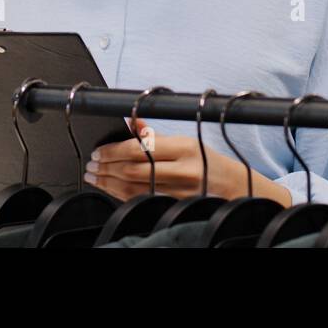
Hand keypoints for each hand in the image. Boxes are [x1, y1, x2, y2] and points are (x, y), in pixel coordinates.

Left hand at [82, 120, 291, 205]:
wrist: (236, 188)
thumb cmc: (209, 162)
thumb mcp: (186, 141)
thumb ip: (156, 134)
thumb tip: (132, 122)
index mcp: (185, 148)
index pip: (141, 148)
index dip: (114, 150)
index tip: (99, 151)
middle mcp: (183, 170)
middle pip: (134, 169)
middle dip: (107, 167)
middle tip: (91, 164)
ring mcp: (180, 191)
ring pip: (134, 188)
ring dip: (108, 182)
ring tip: (94, 176)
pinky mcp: (175, 205)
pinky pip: (141, 200)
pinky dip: (120, 194)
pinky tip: (109, 189)